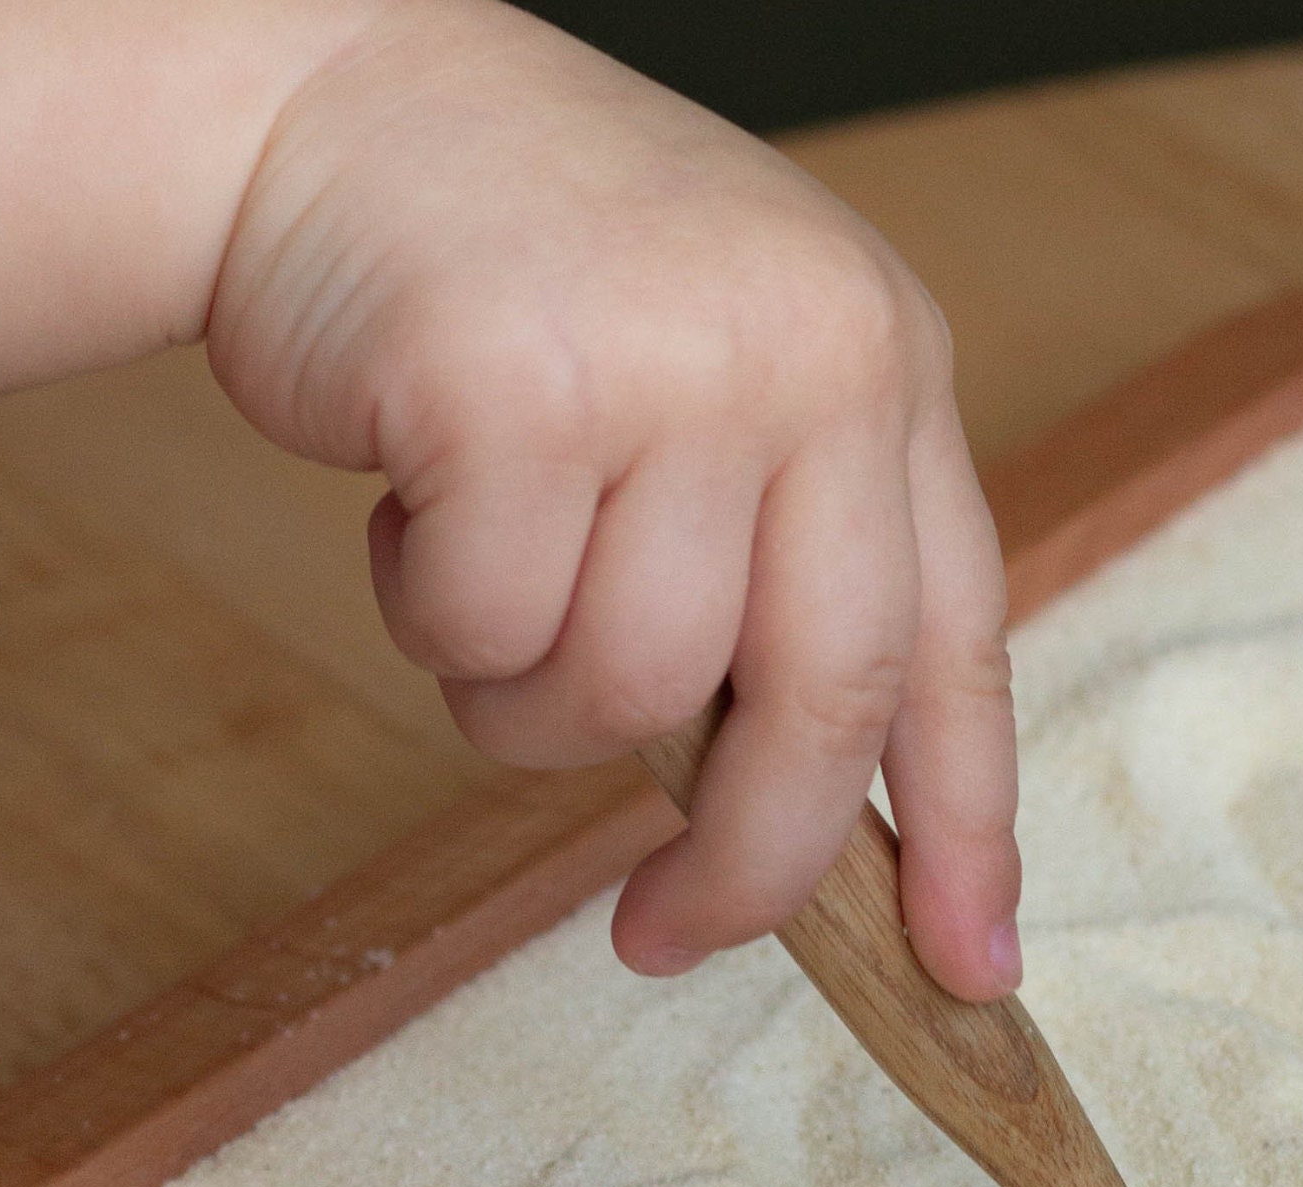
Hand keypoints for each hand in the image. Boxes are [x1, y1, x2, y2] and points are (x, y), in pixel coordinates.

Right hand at [209, 1, 1022, 999]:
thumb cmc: (524, 285)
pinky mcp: (517, 383)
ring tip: (484, 581)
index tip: (971, 969)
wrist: (330, 101)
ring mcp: (674, 362)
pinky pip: (489, 629)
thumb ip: (780, 569)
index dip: (968, 827)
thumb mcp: (719, 390)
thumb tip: (803, 829)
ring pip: (630, 689)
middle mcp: (813, 355)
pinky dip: (433, 616)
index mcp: (886, 366)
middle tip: (665, 936)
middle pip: (825, 705)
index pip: (959, 641)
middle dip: (748, 864)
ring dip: (531, 702)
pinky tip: (417, 504)